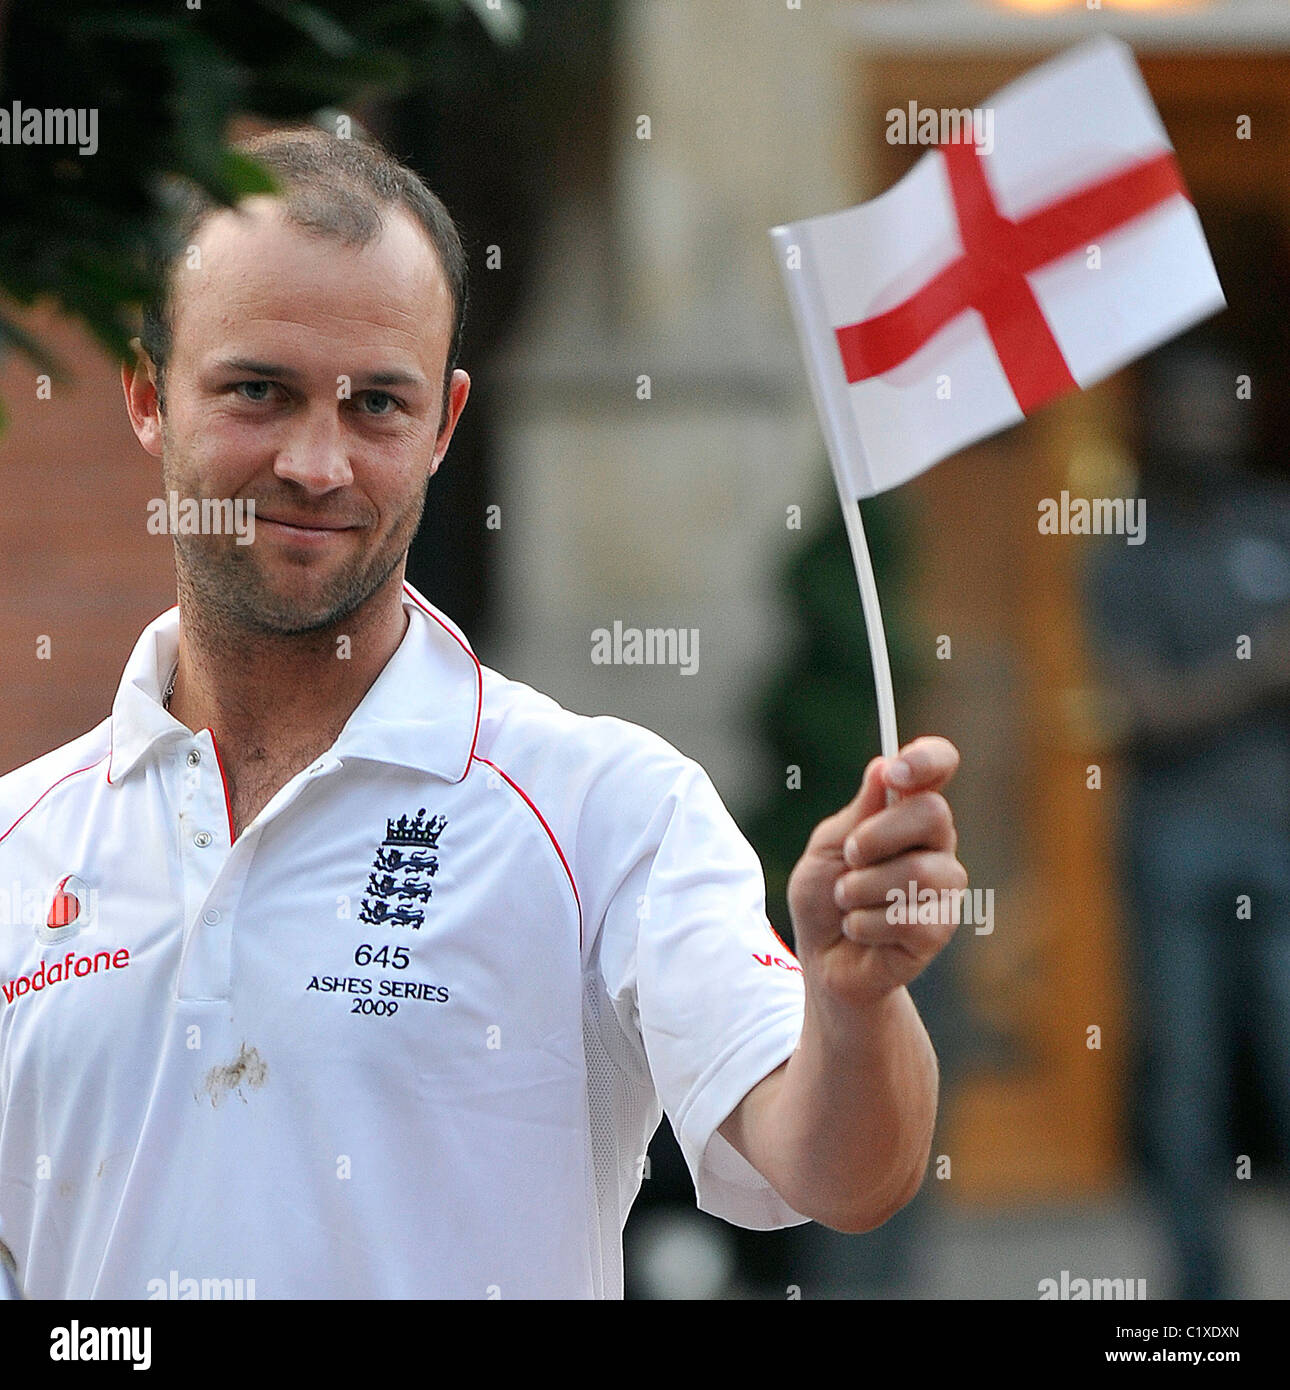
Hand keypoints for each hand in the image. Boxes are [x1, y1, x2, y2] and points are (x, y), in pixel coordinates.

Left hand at [786, 735, 966, 1009]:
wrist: (823, 959)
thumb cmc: (825, 896)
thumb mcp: (827, 847)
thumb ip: (858, 813)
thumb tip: (883, 768)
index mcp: (907, 811)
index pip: (938, 765)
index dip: (927, 759)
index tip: (896, 772)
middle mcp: (935, 843)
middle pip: (933, 813)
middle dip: (876, 836)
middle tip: (849, 858)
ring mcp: (944, 887)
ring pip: (917, 871)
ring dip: (861, 889)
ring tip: (847, 902)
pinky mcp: (940, 929)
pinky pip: (908, 918)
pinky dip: (865, 924)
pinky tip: (860, 930)